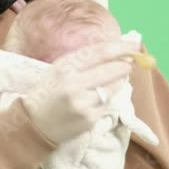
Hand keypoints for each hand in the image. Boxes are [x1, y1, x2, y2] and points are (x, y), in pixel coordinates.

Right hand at [22, 38, 139, 144]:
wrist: (33, 124)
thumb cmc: (48, 93)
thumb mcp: (59, 70)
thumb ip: (84, 61)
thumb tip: (116, 52)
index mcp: (64, 66)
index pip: (100, 52)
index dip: (121, 47)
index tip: (135, 45)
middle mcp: (73, 83)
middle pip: (111, 69)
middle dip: (125, 64)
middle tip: (131, 62)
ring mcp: (82, 103)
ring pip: (113, 88)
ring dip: (120, 81)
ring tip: (118, 78)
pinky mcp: (89, 118)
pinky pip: (108, 104)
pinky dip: (110, 98)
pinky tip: (103, 96)